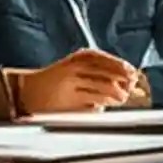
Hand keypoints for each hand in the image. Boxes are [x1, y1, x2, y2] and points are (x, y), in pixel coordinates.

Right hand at [19, 49, 138, 113]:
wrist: (29, 92)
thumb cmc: (60, 77)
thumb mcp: (79, 64)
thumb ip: (103, 67)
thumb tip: (132, 76)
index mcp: (81, 57)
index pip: (107, 61)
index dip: (123, 68)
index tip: (134, 75)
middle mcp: (75, 69)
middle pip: (107, 76)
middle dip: (123, 84)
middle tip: (129, 89)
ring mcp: (71, 86)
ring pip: (102, 90)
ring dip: (116, 96)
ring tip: (120, 98)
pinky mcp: (68, 103)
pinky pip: (92, 104)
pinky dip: (101, 105)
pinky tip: (102, 105)